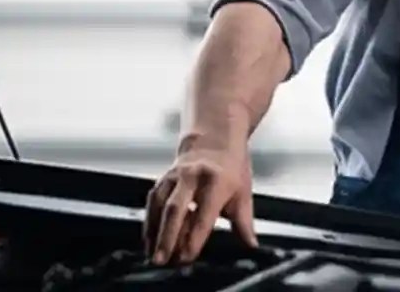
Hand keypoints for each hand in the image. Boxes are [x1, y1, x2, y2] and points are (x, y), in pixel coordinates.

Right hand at [143, 137, 257, 264]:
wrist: (215, 138)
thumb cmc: (231, 168)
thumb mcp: (243, 192)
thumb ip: (244, 222)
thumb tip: (251, 245)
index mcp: (217, 181)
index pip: (204, 214)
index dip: (194, 237)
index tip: (187, 257)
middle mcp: (193, 176)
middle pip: (175, 209)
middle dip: (167, 236)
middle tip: (162, 260)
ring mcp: (175, 176)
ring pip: (160, 205)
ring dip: (154, 231)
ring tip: (153, 255)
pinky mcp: (164, 178)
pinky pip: (153, 201)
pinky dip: (150, 221)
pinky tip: (148, 239)